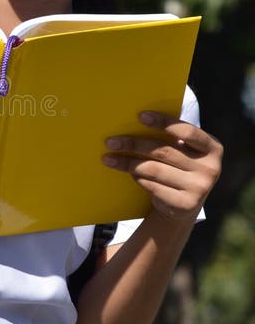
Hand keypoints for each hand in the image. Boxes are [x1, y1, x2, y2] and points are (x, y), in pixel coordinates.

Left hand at [102, 111, 222, 221]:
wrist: (183, 208)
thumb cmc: (179, 170)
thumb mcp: (184, 153)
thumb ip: (172, 139)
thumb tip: (136, 121)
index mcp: (213, 148)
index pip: (187, 131)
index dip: (164, 122)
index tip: (140, 116)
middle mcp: (211, 168)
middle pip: (164, 151)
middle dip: (134, 144)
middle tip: (111, 141)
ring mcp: (199, 188)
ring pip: (155, 170)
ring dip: (128, 163)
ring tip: (109, 158)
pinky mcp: (185, 204)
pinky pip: (153, 186)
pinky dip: (138, 178)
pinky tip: (129, 173)